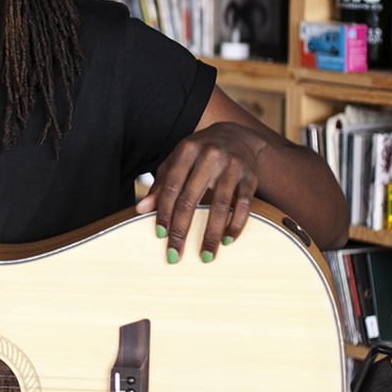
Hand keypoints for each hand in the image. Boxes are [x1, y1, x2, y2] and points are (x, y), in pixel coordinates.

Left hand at [135, 122, 260, 264]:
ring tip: (206, 256)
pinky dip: (236, 225)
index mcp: (187, 151)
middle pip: (191, 199)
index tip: (160, 236)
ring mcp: (232, 165)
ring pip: (220, 205)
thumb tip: (141, 210)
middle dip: (181, 230)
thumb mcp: (177, 162)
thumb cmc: (199, 154)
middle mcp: (209, 156)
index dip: (164, 212)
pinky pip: (243, 205)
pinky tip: (227, 240)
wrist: (237, 135)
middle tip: (175, 255)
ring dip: (211, 234)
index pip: (171, 187)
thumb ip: (161, 186)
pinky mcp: (250, 176)